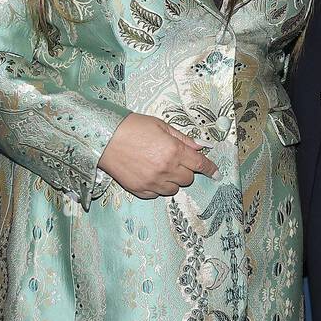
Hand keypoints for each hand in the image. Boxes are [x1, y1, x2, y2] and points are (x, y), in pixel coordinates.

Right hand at [97, 113, 219, 198]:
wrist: (104, 137)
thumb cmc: (133, 127)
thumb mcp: (161, 126)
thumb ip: (183, 139)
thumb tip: (201, 146)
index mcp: (173, 151)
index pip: (200, 164)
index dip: (210, 169)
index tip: (216, 173)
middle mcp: (165, 169)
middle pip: (188, 178)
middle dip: (186, 170)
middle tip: (175, 159)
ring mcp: (152, 182)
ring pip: (174, 189)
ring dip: (173, 180)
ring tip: (160, 167)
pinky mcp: (139, 190)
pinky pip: (156, 194)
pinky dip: (157, 187)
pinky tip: (149, 174)